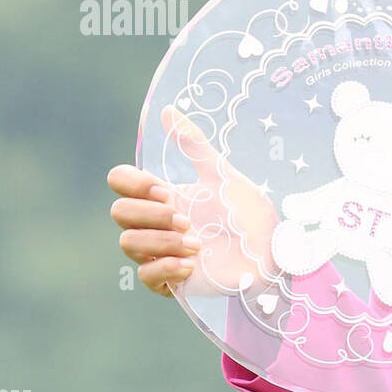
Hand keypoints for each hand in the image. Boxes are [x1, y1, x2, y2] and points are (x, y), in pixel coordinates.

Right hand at [108, 106, 278, 296]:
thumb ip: (194, 145)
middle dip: (151, 214)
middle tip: (188, 219)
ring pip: (127, 243)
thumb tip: (167, 110)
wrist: (272, 249)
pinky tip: (191, 264)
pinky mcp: (171, 281)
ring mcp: (160, 252)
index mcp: (163, 195)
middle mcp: (156, 223)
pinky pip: (146, 277)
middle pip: (119, 212)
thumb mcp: (221, 175)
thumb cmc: (245, 212)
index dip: (133, 184)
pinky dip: (164, 268)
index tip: (165, 190)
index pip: (120, 182)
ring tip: (196, 243)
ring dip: (161, 241)